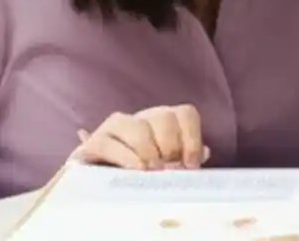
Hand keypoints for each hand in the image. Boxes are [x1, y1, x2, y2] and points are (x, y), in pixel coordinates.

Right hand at [72, 105, 209, 170]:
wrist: (100, 183)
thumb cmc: (143, 175)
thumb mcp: (168, 168)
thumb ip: (185, 160)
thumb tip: (203, 153)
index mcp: (166, 121)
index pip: (186, 114)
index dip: (192, 138)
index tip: (191, 164)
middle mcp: (144, 117)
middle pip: (164, 118)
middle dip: (170, 146)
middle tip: (168, 169)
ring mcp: (117, 126)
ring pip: (138, 126)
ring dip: (148, 151)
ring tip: (151, 171)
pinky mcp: (94, 141)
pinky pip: (110, 143)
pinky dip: (126, 158)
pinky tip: (134, 170)